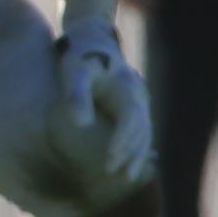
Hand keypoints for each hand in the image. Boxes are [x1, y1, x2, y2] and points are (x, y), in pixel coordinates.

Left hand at [53, 15, 150, 183]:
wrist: (92, 40)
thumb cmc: (80, 57)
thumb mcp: (73, 72)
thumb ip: (77, 96)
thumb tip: (82, 125)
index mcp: (126, 88)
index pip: (130, 120)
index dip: (122, 141)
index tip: (110, 159)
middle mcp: (137, 96)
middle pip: (141, 130)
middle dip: (130, 154)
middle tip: (115, 173)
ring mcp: (138, 101)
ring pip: (144, 133)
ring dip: (137, 155)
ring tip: (126, 176)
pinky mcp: (132, 106)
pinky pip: (139, 131)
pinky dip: (136, 147)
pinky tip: (130, 164)